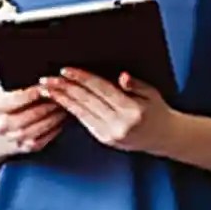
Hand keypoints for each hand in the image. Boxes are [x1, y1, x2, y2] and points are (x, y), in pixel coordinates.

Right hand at [0, 85, 67, 156]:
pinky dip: (53, 131)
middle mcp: (1, 125)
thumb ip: (19, 86)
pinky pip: (41, 141)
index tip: (44, 87)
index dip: (29, 95)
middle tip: (58, 98)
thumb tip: (42, 80)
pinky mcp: (24, 147)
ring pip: (33, 131)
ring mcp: (12, 139)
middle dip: (44, 108)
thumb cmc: (6, 104)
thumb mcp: (4, 91)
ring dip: (51, 120)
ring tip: (62, 109)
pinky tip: (60, 121)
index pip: (12, 101)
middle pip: (24, 118)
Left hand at [40, 68, 174, 152]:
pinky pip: (83, 121)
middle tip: (47, 78)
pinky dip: (70, 109)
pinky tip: (59, 100)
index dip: (82, 79)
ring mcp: (110, 134)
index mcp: (132, 111)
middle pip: (87, 102)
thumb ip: (136, 85)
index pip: (102, 90)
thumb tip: (122, 77)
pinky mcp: (103, 139)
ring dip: (62, 100)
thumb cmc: (157, 111)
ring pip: (81, 112)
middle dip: (65, 89)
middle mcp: (119, 125)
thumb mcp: (152, 93)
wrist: (163, 137)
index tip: (66, 70)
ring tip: (47, 89)